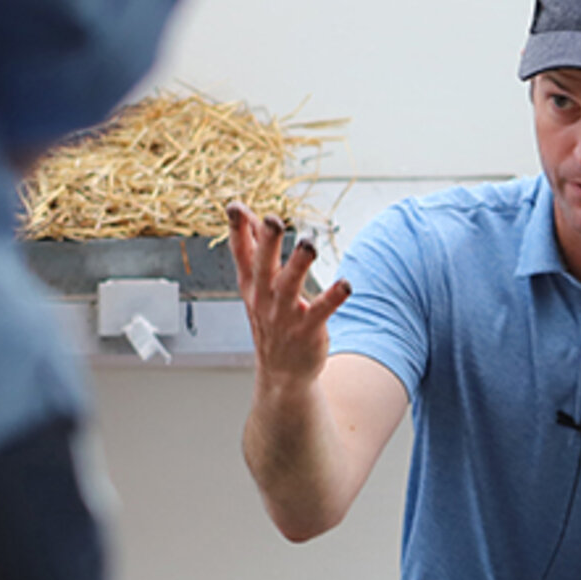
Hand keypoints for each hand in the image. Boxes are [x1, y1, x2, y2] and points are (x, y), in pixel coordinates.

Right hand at [225, 204, 348, 385]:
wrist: (282, 373)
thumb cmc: (271, 321)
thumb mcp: (256, 287)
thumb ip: (254, 251)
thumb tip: (248, 215)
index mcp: (251, 284)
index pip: (241, 253)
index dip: (237, 230)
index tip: (235, 207)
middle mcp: (264, 298)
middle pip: (262, 266)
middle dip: (266, 243)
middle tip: (272, 220)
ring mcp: (284, 315)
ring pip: (289, 286)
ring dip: (299, 264)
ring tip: (308, 244)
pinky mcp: (307, 330)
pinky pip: (320, 311)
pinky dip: (333, 298)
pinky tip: (345, 284)